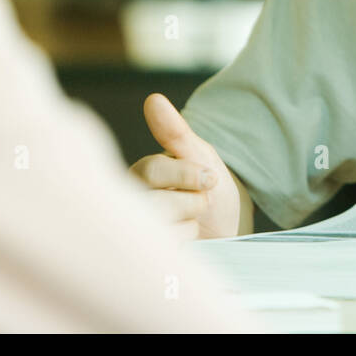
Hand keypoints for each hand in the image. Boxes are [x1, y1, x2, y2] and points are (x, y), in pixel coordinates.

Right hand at [129, 93, 240, 239]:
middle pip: (154, 203)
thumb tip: (153, 99)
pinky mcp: (144, 255)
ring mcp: (134, 230)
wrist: (227, 231)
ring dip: (190, 224)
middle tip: (202, 203)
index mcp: (139, 173)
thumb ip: (175, 132)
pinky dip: (186, 245)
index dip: (186, 175)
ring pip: (160, 228)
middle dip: (191, 203)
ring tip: (192, 222)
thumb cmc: (210, 190)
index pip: (152, 170)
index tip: (210, 179)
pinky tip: (185, 242)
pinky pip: (165, 251)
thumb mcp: (200, 156)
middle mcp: (129, 200)